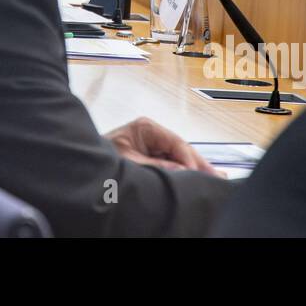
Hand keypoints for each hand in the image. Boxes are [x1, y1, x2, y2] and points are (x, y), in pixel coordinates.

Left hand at [105, 116, 223, 175]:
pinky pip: (172, 162)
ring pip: (179, 156)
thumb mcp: (130, 161)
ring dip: (194, 168)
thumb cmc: (103, 156)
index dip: (189, 158)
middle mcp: (152, 133)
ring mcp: (152, 144)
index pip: (175, 142)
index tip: (197, 173)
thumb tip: (180, 170)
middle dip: (199, 163)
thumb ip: (156, 166)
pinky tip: (198, 177)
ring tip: (215, 178)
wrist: (87, 161)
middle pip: (181, 149)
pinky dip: (184, 171)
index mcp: (145, 127)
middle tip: (218, 176)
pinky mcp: (151, 154)